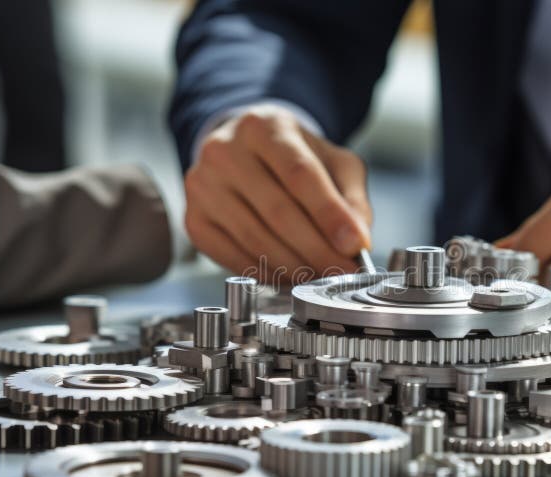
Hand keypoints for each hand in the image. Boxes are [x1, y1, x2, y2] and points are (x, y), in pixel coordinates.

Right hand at [185, 104, 371, 282]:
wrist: (244, 152)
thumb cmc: (294, 158)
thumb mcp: (333, 161)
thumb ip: (352, 196)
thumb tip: (356, 239)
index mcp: (264, 126)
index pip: (299, 174)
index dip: (329, 214)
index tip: (354, 245)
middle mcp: (225, 151)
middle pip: (277, 211)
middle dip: (317, 249)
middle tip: (344, 271)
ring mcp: (202, 186)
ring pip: (255, 238)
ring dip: (295, 266)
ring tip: (322, 275)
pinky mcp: (194, 220)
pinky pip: (233, 257)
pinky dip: (267, 273)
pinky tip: (291, 275)